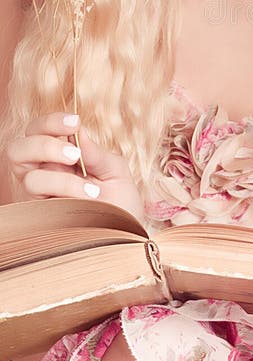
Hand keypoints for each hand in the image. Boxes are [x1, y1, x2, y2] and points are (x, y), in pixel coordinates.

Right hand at [6, 111, 143, 221]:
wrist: (127, 238)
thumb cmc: (122, 204)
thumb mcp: (117, 172)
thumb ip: (97, 153)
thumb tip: (78, 132)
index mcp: (61, 157)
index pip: (38, 130)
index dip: (50, 122)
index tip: (74, 123)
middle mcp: (45, 173)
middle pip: (17, 148)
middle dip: (43, 144)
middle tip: (73, 155)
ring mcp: (41, 197)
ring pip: (28, 177)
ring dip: (61, 179)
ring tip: (92, 187)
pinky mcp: (42, 217)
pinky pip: (41, 202)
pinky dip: (66, 195)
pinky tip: (90, 199)